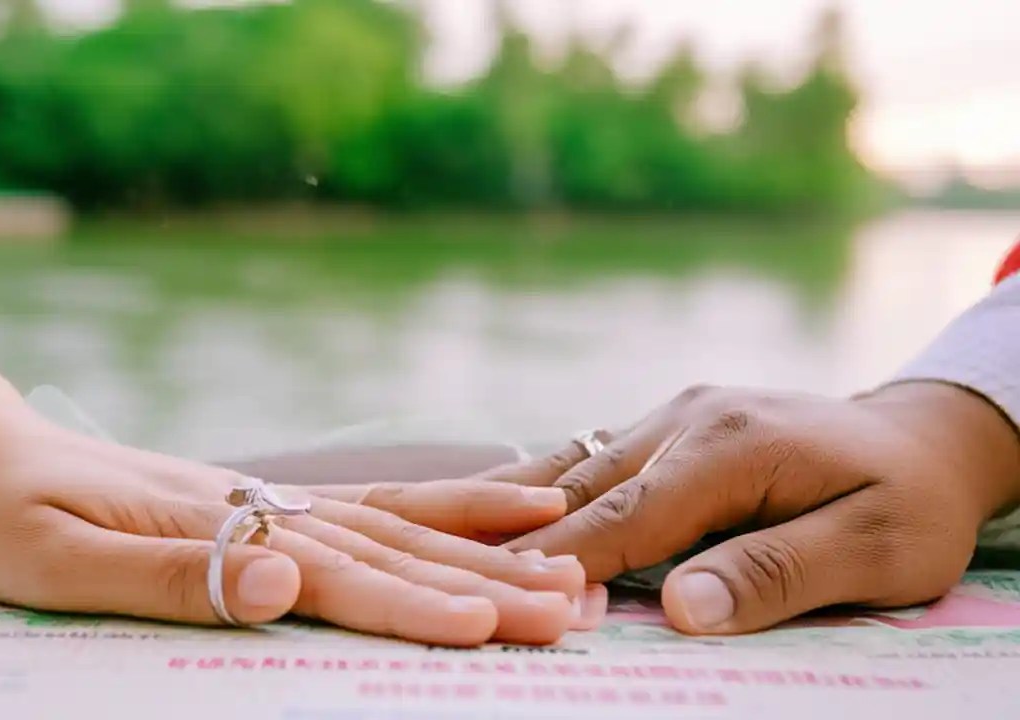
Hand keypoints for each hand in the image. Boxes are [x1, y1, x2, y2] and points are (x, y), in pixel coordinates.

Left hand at [0, 415, 586, 646]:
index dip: (411, 606)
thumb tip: (279, 584)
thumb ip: (171, 578)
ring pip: (393, 525)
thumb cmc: (9, 520)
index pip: (333, 575)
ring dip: (479, 546)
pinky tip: (481, 518)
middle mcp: (264, 506)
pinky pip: (365, 509)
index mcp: (219, 527)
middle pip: (388, 548)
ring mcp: (272, 499)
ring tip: (560, 556)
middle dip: (482, 580)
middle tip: (571, 605)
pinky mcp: (269, 500)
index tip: (488, 629)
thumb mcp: (55, 565)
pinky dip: (433, 514)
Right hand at [489, 382, 1019, 634]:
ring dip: (512, 505)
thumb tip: (685, 609)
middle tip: (444, 571)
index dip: (565, 563)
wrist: (922, 438)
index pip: (627, 516)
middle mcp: (688, 418)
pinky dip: (539, 488)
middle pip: (582, 486)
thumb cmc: (908, 504)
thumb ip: (776, 571)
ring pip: (574, 465)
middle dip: (514, 535)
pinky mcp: (671, 424)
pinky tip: (491, 508)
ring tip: (440, 534)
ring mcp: (674, 414)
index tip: (501, 595)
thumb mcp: (877, 549)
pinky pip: (590, 459)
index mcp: (731, 446)